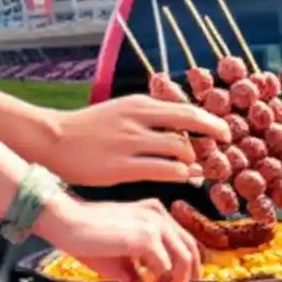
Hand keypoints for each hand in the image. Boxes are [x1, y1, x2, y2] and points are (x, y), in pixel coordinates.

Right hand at [37, 196, 200, 281]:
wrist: (66, 223)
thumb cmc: (89, 241)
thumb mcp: (122, 260)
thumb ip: (141, 274)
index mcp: (156, 215)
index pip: (187, 243)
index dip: (187, 268)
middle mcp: (160, 215)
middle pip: (191, 251)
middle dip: (187, 279)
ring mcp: (155, 223)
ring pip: (183, 260)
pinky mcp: (145, 236)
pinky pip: (165, 266)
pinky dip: (158, 281)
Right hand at [39, 95, 228, 185]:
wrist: (54, 140)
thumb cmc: (90, 129)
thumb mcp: (122, 112)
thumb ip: (150, 117)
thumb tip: (181, 127)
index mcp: (139, 103)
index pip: (185, 107)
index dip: (210, 119)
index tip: (225, 130)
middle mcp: (138, 118)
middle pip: (189, 121)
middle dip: (213, 133)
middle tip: (226, 146)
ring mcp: (131, 142)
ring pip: (179, 149)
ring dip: (196, 160)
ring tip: (202, 169)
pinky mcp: (123, 167)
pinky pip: (164, 171)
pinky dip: (181, 174)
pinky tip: (187, 177)